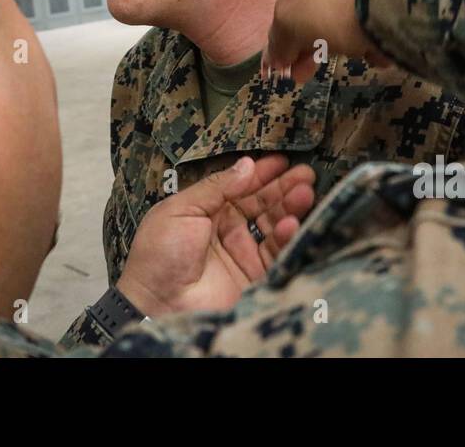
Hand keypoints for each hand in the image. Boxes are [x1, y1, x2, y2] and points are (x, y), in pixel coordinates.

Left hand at [116, 155, 315, 316]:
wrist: (159, 303)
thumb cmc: (161, 253)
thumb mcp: (181, 209)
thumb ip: (216, 187)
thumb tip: (247, 165)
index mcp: (205, 210)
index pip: (239, 187)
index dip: (260, 173)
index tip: (283, 160)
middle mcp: (227, 230)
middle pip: (261, 204)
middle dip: (283, 188)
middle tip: (305, 174)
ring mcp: (242, 254)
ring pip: (272, 225)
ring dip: (290, 207)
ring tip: (305, 193)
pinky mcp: (255, 277)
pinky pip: (276, 253)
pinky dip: (286, 236)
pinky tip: (291, 222)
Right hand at [261, 0, 389, 83]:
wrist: (387, 1)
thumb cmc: (329, 7)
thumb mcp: (289, 24)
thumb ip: (279, 40)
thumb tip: (276, 58)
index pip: (291, 2)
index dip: (287, 36)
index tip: (291, 65)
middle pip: (320, 12)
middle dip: (315, 45)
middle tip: (310, 72)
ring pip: (349, 19)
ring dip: (348, 44)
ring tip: (359, 54)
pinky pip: (376, 21)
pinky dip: (374, 38)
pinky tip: (378, 49)